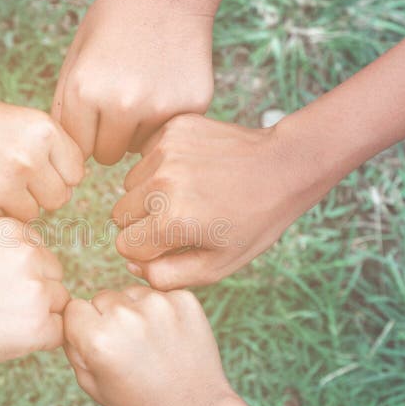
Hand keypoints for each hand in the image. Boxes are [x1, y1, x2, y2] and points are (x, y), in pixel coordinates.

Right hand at [0, 77, 84, 221]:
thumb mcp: (25, 122)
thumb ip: (54, 152)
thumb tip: (71, 190)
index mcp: (45, 130)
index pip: (75, 174)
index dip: (57, 173)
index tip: (36, 164)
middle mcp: (28, 156)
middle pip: (59, 199)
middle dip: (41, 193)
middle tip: (13, 175)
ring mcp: (3, 183)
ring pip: (33, 215)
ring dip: (16, 204)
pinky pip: (3, 223)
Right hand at [0, 218, 69, 370]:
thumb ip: (9, 248)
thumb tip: (41, 264)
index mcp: (12, 230)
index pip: (40, 251)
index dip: (21, 273)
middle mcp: (29, 253)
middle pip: (54, 275)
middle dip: (37, 291)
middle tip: (0, 307)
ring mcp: (37, 290)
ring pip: (59, 303)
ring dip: (40, 315)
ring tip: (2, 322)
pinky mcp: (40, 325)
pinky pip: (58, 331)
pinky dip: (41, 339)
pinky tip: (12, 337)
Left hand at [51, 0, 215, 164]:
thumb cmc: (116, 19)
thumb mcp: (77, 55)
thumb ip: (65, 105)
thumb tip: (67, 154)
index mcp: (85, 90)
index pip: (77, 148)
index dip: (84, 133)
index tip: (92, 119)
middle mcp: (122, 104)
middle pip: (108, 156)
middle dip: (109, 137)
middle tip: (119, 105)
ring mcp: (160, 108)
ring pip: (138, 148)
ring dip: (137, 130)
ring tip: (143, 90)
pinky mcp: (191, 107)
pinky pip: (168, 133)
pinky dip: (165, 119)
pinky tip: (165, 86)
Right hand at [63, 286, 233, 405]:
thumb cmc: (140, 404)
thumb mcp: (91, 384)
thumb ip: (72, 347)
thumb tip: (71, 315)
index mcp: (98, 338)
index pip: (74, 309)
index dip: (83, 328)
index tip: (99, 346)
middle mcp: (127, 315)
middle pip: (102, 297)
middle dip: (108, 317)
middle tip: (128, 348)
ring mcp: (159, 304)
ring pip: (130, 293)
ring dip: (135, 311)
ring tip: (151, 344)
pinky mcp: (185, 300)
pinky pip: (159, 294)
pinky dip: (161, 311)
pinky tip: (170, 337)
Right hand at [112, 114, 331, 289]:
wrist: (284, 164)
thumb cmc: (255, 221)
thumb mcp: (218, 265)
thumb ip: (167, 276)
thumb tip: (132, 263)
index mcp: (172, 221)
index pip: (124, 246)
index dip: (146, 250)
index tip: (172, 243)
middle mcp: (162, 183)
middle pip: (120, 215)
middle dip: (143, 223)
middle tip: (180, 219)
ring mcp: (166, 151)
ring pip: (129, 184)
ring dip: (150, 192)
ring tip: (188, 193)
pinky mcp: (172, 129)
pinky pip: (144, 156)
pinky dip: (161, 165)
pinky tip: (192, 169)